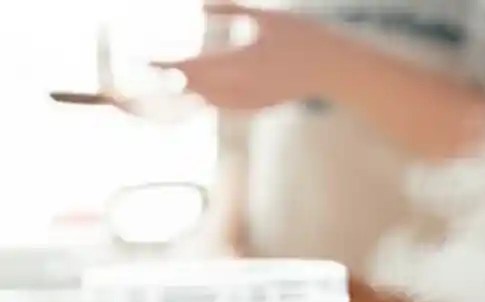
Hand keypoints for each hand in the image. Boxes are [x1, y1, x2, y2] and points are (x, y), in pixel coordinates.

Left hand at [157, 3, 344, 110]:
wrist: (337, 70)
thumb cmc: (306, 38)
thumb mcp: (267, 16)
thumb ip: (230, 9)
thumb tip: (199, 6)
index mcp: (242, 63)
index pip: (191, 68)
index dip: (165, 65)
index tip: (144, 59)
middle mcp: (244, 87)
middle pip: (196, 88)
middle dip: (173, 80)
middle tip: (154, 69)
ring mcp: (255, 101)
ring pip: (211, 101)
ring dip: (191, 92)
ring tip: (175, 82)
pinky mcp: (264, 106)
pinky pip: (229, 107)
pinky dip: (212, 101)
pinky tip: (205, 96)